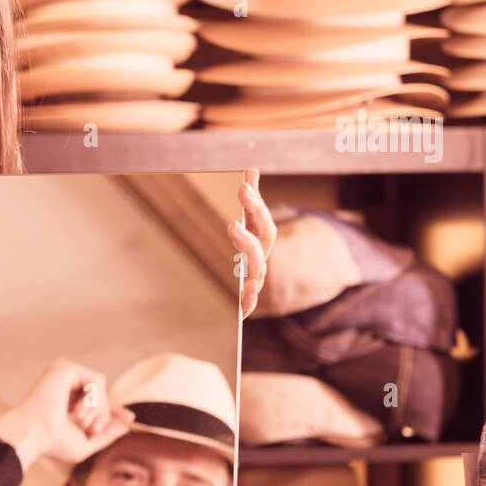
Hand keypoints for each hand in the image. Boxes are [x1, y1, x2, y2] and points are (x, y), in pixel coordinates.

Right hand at [0, 357, 135, 471]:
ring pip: (100, 386)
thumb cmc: (52, 444)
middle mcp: (60, 384)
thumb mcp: (85, 443)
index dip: (111, 408)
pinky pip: (96, 379)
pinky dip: (95, 399)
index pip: (92, 399)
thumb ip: (106, 435)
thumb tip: (126, 425)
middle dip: (104, 414)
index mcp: (62, 400)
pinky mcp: (64, 368)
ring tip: (83, 423)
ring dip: (99, 408)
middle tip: (93, 430)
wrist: (33, 435)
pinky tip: (78, 412)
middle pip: (99, 393)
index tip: (129, 418)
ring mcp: (61, 374)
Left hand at [231, 168, 276, 318]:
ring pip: (257, 265)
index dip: (256, 200)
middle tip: (243, 191)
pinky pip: (249, 303)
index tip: (246, 180)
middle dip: (256, 212)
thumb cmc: (231, 273)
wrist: (221, 315)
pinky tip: (248, 285)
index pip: (261, 219)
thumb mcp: (235, 238)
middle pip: (265, 236)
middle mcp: (257, 263)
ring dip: (247, 244)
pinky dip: (251, 294)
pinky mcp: (241, 308)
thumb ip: (245, 208)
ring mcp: (251, 285)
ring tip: (233, 225)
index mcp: (254, 246)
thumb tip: (251, 171)